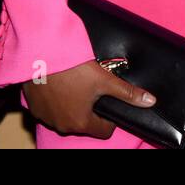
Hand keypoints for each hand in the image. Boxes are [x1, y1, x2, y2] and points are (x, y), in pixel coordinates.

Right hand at [22, 60, 155, 138]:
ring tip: (73, 83)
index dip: (109, 116)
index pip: (104, 130)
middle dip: (89, 108)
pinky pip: (50, 110)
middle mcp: (63, 126)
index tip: (107, 99)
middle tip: (90, 87)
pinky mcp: (34, 108)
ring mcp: (47, 118)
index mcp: (81, 122)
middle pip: (84, 123)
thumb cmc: (72, 67)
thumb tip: (150, 101)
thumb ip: (127, 92)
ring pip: (66, 117)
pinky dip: (55, 101)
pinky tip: (58, 84)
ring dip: (71, 105)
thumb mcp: (104, 79)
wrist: (40, 54)